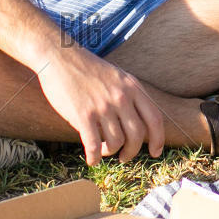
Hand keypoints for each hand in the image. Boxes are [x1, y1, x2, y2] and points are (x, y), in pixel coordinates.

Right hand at [36, 47, 165, 165]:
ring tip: (103, 151)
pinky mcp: (83, 115)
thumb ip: (131, 96)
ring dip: (110, 152)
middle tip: (124, 157)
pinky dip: (93, 157)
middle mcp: (121, 98)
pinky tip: (91, 160)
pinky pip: (93, 145)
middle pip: (137, 136)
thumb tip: (140, 123)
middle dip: (132, 152)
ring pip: (116, 142)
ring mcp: (102, 107)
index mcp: (133, 88)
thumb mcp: (119, 77)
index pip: (155, 119)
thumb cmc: (89, 70)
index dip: (159, 139)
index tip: (155, 152)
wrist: (60, 57)